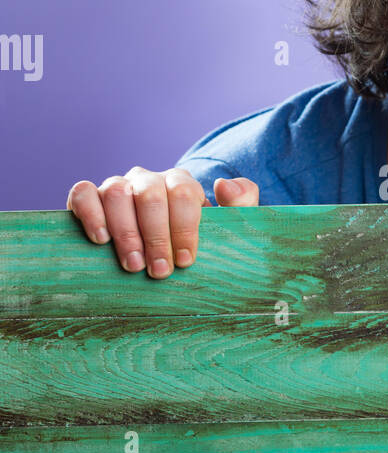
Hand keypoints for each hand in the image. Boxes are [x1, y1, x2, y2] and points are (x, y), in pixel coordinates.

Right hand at [66, 168, 259, 275]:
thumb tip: (225, 186)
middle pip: (151, 195)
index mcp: (181, 184)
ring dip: (126, 231)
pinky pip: (83, 193)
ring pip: (117, 192)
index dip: (185, 227)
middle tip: (160, 272)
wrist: (159, 260)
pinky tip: (100, 240)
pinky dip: (90, 213)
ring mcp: (118, 187)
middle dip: (157, 236)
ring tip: (133, 266)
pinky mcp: (89, 198)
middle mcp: (148, 181)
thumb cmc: (191, 249)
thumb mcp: (224, 232)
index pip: (184, 193)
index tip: (186, 261)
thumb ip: (240, 208)